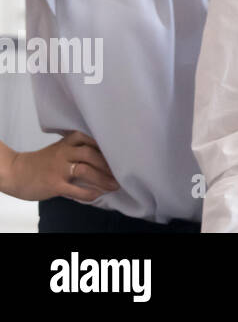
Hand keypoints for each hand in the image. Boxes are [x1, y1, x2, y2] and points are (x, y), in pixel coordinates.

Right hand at [1, 131, 119, 201]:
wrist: (16, 172)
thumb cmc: (43, 162)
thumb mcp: (61, 148)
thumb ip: (80, 149)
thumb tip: (107, 157)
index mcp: (68, 142)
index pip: (93, 139)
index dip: (109, 147)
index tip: (124, 153)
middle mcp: (64, 152)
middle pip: (92, 154)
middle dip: (110, 165)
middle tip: (123, 173)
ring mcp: (58, 168)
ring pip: (86, 171)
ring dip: (103, 179)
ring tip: (115, 185)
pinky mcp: (54, 184)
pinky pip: (75, 189)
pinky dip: (89, 193)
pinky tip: (97, 195)